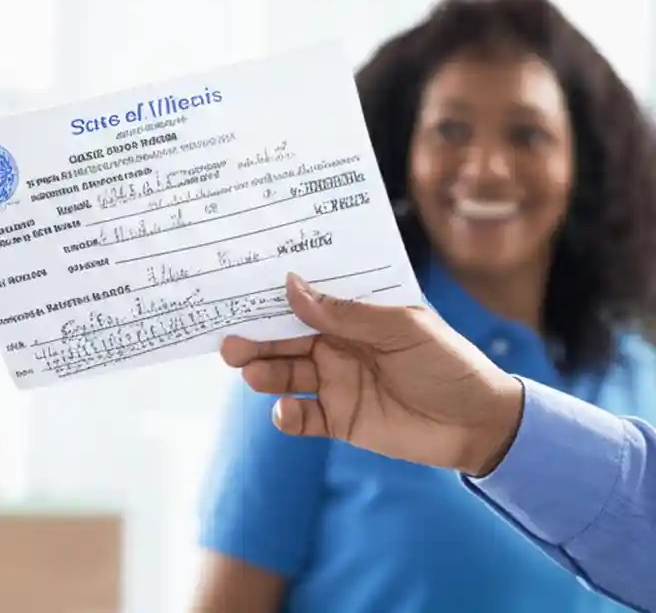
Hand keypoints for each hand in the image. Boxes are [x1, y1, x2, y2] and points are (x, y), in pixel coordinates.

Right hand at [222, 273, 524, 475]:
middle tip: (228, 343)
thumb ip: (345, 313)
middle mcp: (337, 345)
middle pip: (285, 339)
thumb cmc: (450, 363)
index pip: (305, 301)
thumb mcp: (402, 328)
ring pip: (285, 374)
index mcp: (353, 315)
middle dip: (256, 339)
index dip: (274, 297)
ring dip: (264, 373)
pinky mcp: (338, 420)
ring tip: (249, 374)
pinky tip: (286, 411)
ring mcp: (335, 383)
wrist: (481, 424)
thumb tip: (293, 286)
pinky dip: (287, 415)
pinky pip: (302, 416)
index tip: (241, 292)